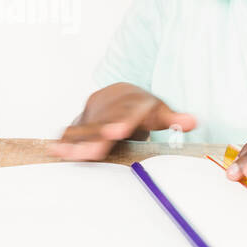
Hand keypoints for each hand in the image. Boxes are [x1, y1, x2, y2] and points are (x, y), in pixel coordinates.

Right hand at [51, 83, 196, 160]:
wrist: (124, 93)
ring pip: (86, 126)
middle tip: (89, 153)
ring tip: (67, 153)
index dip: (122, 122)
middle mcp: (111, 104)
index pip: (128, 112)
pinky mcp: (83, 118)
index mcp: (133, 102)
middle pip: (103, 121)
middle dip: (95, 138)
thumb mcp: (161, 112)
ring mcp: (95, 110)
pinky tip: (55, 149)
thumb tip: (192, 121)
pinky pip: (73, 128)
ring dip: (76, 141)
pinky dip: (64, 139)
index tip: (118, 131)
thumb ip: (174, 120)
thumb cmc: (144, 108)